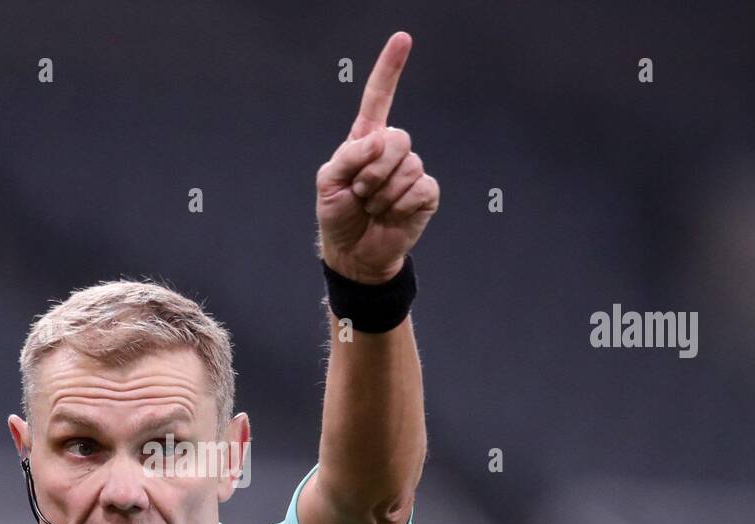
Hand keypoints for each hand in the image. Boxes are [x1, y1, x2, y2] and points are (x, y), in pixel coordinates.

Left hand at [316, 32, 439, 283]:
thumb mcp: (328, 182)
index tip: (403, 38)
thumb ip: (348, 155)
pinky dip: (401, 204)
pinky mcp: (426, 194)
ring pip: (408, 166)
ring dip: (383, 193)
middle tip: (361, 193)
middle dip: (374, 169)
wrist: (353, 253)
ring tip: (373, 207)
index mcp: (365, 140)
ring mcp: (412, 171)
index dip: (390, 69)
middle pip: (398, 137)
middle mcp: (392, 151)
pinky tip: (392, 214)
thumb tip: (379, 140)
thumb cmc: (337, 215)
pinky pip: (420, 187)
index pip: (378, 98)